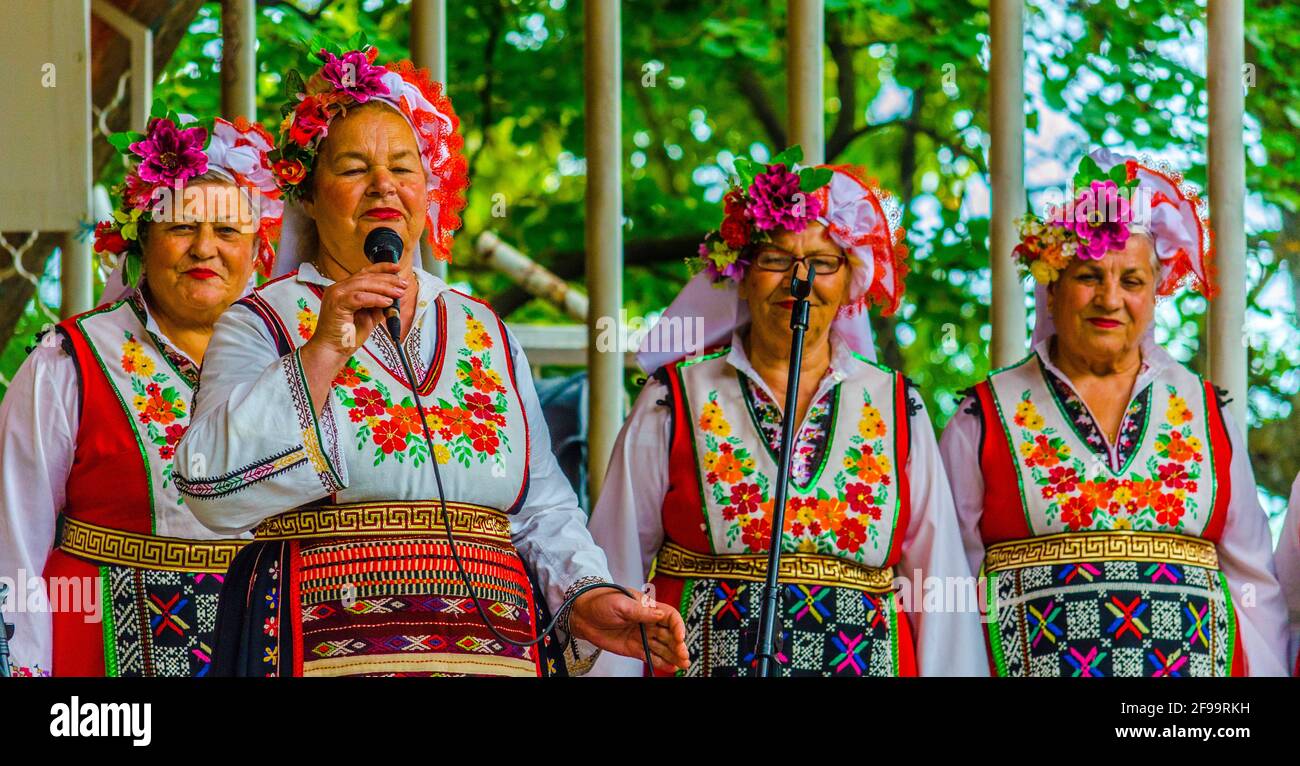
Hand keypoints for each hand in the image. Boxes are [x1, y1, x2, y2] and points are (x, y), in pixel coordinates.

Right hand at [298, 262, 407, 409]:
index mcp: (344, 289)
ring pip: (363, 285)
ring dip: (384, 288)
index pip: (364, 273)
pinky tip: (386, 302)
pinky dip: (375, 298)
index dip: (381, 268)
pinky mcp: (336, 304)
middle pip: (366, 277)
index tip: (397, 268)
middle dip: (387, 279)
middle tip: (403, 284)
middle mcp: (338, 288)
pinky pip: (359, 297)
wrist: (332, 350)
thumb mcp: (368, 317)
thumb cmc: (347, 336)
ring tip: (398, 292)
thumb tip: (393, 297)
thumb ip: (378, 305)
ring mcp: (335, 295)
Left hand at [568, 587, 689, 673]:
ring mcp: (642, 636)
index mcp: (648, 607)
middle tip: (684, 655)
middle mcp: (648, 622)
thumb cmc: (601, 601)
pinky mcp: (633, 648)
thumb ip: (640, 611)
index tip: (679, 637)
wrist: (581, 613)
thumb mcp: (621, 603)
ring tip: (683, 665)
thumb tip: (660, 615)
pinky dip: (661, 662)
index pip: (670, 617)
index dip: (677, 626)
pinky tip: (671, 667)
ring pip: (662, 647)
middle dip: (678, 645)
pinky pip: (650, 656)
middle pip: (669, 634)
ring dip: (674, 655)